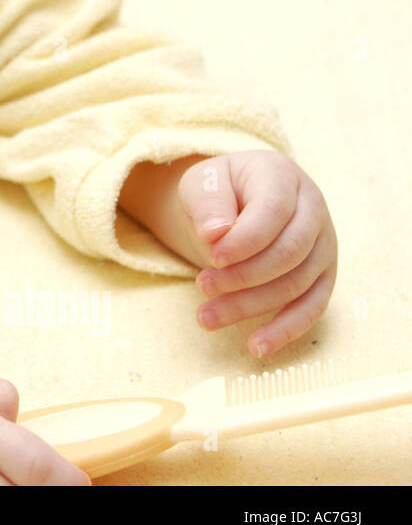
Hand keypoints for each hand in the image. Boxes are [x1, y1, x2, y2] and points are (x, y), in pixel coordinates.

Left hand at [174, 150, 337, 357]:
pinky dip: (285, 330)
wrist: (234, 200)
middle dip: (242, 277)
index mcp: (283, 178)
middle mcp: (313, 210)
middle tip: (202, 286)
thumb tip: (216, 234)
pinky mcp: (322, 276)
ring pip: (296, 285)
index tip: (213, 257)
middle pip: (288, 253)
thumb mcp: (202, 184)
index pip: (273, 211)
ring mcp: (323, 245)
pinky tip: (257, 347)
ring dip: (250, 306)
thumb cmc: (217, 191)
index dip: (245, 239)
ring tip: (206, 317)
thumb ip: (208, 203)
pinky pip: (312, 308)